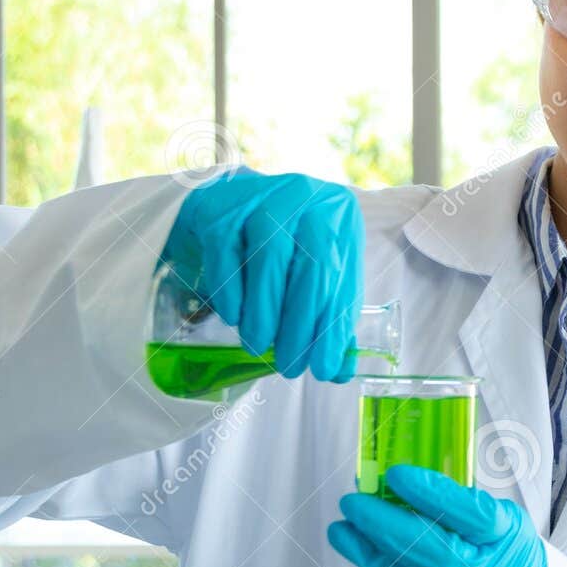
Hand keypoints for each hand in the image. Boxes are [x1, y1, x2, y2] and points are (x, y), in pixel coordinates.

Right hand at [161, 168, 363, 381]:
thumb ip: (329, 317)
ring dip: (264, 313)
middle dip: (300, 325)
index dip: (333, 329)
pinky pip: (227, 252)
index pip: (342, 280)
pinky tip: (234, 317)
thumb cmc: (283, 245)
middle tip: (288, 364)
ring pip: (269, 258)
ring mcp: (265, 197)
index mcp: (340, 217)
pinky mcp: (224, 205)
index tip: (323, 368)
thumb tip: (340, 370)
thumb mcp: (315, 274)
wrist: (230, 203)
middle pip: (313, 266)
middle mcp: (308, 198)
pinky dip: (232, 291)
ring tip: (258, 346)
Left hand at [327, 466, 547, 566]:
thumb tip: (418, 472)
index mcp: (500, 536)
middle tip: (357, 498)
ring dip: (368, 534)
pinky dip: (362, 552)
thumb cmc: (505, 554)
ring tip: (350, 509)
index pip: (468, 514)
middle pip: (426, 545)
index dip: (431, 494)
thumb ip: (469, 501)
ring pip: (400, 561)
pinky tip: (343, 533)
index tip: (399, 474)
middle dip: (384, 520)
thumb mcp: (505, 521)